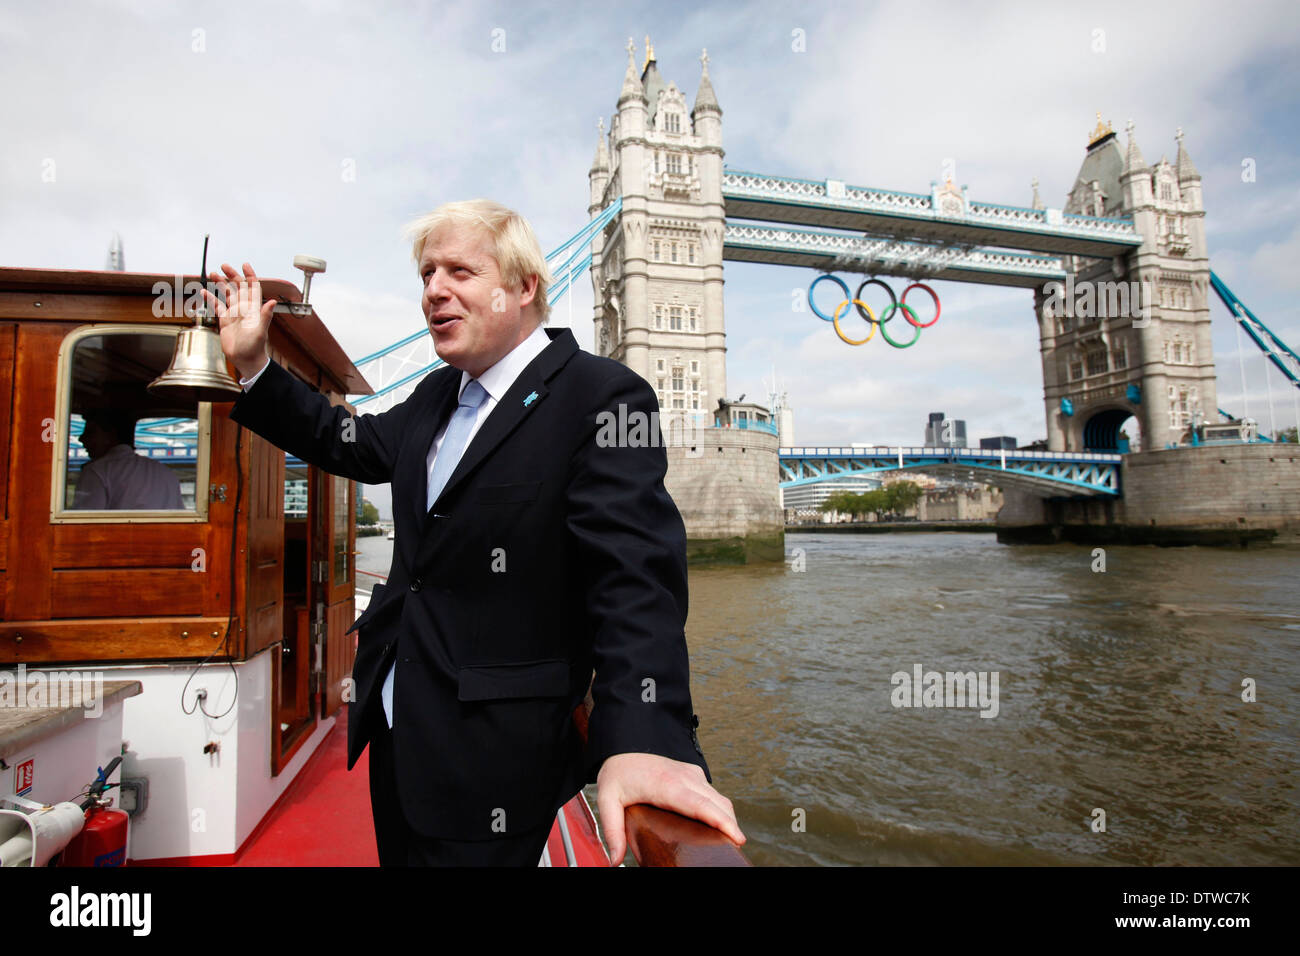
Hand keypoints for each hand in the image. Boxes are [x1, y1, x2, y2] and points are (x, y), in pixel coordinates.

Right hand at [203, 262, 276, 378]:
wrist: (246, 359)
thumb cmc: (255, 347)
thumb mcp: (260, 330)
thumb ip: (265, 315)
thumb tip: (272, 302)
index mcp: (253, 308)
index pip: (253, 287)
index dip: (250, 275)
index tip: (244, 264)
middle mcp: (244, 308)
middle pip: (238, 287)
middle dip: (232, 275)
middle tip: (224, 265)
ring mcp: (234, 314)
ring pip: (227, 294)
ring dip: (221, 283)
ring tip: (213, 273)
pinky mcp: (225, 321)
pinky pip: (217, 306)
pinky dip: (211, 298)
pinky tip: (204, 291)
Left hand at [595, 752, 744, 865]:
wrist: (623, 745)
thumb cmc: (617, 773)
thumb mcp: (607, 800)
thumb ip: (612, 831)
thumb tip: (614, 861)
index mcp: (666, 785)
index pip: (700, 805)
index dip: (721, 821)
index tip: (736, 837)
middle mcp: (684, 778)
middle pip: (718, 804)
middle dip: (731, 825)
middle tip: (736, 848)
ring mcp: (692, 774)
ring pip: (719, 798)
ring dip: (728, 818)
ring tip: (732, 841)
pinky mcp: (694, 774)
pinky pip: (714, 794)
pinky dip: (721, 810)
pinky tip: (720, 825)